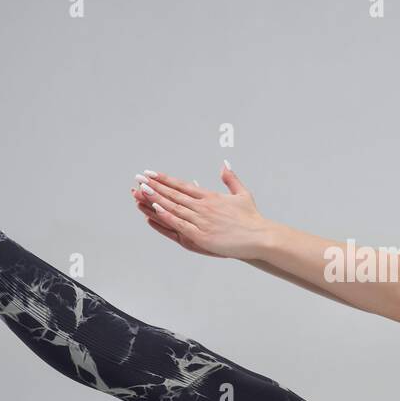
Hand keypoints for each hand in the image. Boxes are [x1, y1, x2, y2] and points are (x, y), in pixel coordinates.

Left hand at [131, 164, 273, 260]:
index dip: (165, 179)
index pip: (183, 185)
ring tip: (142, 190)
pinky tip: (156, 208)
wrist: (260, 236)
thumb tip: (224, 164)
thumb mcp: (242, 194)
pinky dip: (167, 215)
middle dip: (155, 186)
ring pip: (174, 207)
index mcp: (211, 197)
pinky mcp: (202, 235)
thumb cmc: (252, 218)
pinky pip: (180, 223)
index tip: (152, 174)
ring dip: (157, 198)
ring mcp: (202, 220)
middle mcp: (204, 206)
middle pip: (174, 194)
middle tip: (140, 178)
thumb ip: (231, 178)